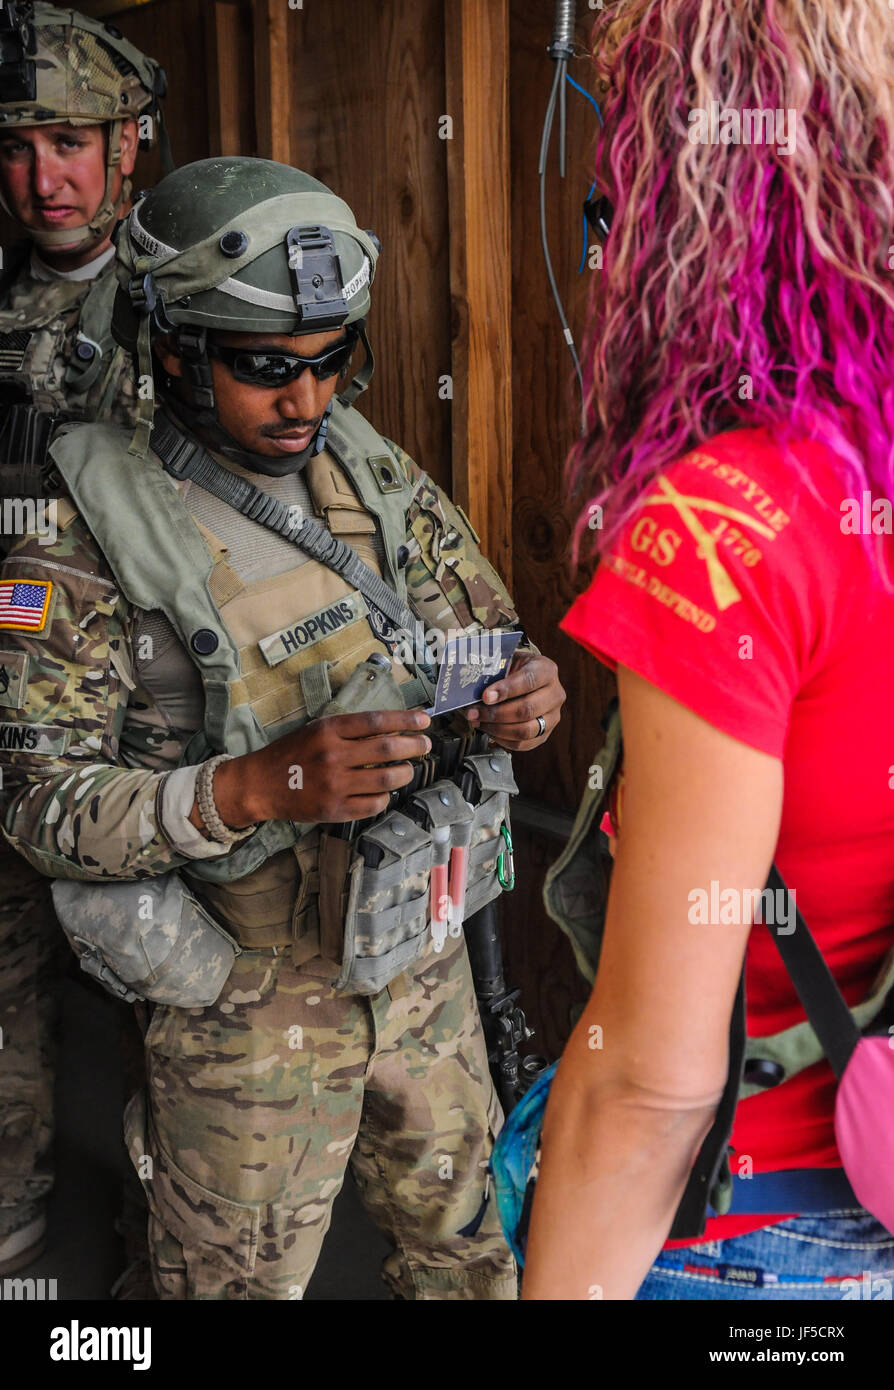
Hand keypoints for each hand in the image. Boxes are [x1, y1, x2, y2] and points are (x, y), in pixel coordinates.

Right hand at [208, 708, 431, 827]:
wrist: (259, 784)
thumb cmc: (290, 753)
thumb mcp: (316, 730)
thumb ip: (349, 729)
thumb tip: (390, 728)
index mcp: (328, 731)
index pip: (377, 721)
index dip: (406, 721)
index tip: (423, 722)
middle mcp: (333, 756)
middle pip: (387, 749)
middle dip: (413, 746)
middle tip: (424, 746)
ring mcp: (335, 785)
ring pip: (386, 779)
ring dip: (405, 773)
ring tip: (407, 770)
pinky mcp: (334, 810)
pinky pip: (373, 805)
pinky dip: (385, 798)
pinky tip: (385, 792)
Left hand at [465, 651, 564, 750]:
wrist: (525, 678)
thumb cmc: (514, 669)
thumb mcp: (506, 662)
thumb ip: (494, 673)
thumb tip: (474, 690)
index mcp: (546, 670)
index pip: (529, 681)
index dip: (506, 690)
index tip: (486, 696)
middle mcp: (555, 694)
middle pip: (527, 709)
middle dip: (496, 714)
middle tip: (474, 712)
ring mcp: (553, 716)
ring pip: (525, 730)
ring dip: (497, 729)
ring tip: (479, 722)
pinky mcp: (545, 733)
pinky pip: (524, 744)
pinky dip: (503, 740)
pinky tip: (490, 731)